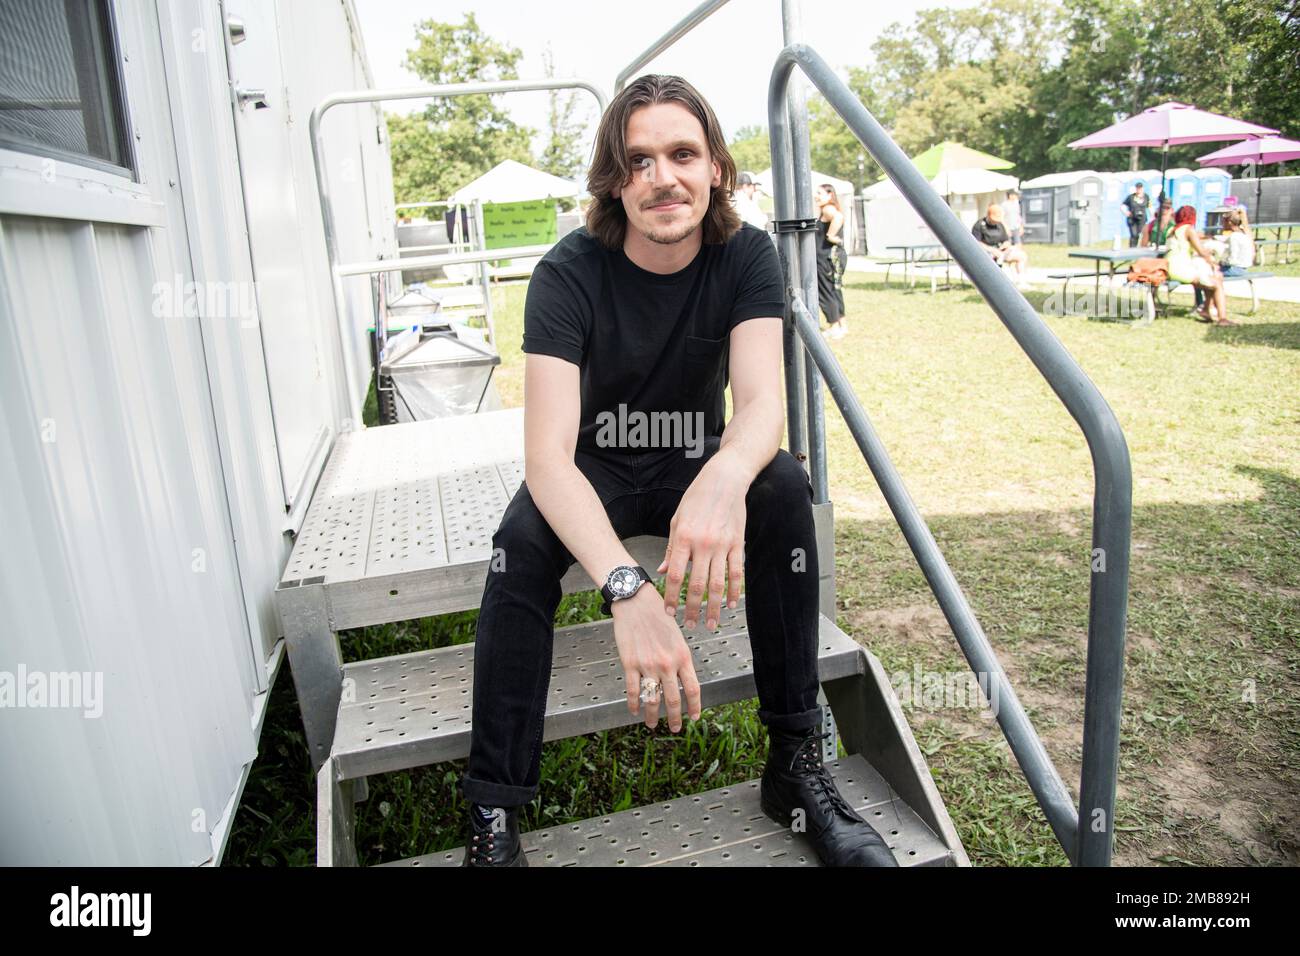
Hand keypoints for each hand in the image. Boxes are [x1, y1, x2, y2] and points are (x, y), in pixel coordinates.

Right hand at [612, 587, 700, 731]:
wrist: (636, 602)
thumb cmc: (657, 615)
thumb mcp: (677, 637)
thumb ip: (680, 659)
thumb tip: (681, 679)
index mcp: (682, 656)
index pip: (693, 689)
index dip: (694, 707)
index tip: (694, 717)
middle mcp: (667, 664)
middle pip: (674, 699)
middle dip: (674, 718)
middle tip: (675, 728)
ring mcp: (648, 665)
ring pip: (652, 699)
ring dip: (653, 716)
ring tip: (652, 724)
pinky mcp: (630, 664)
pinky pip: (633, 691)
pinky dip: (633, 704)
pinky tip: (633, 710)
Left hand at [657, 456, 747, 631]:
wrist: (725, 480)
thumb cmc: (698, 497)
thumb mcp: (677, 520)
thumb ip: (672, 548)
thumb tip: (665, 571)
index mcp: (685, 538)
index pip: (677, 575)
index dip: (672, 597)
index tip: (670, 612)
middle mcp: (703, 545)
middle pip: (697, 585)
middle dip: (692, 609)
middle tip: (690, 625)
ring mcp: (723, 546)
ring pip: (718, 584)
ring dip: (714, 608)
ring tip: (711, 623)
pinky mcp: (738, 544)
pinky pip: (736, 573)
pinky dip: (734, 591)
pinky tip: (731, 604)